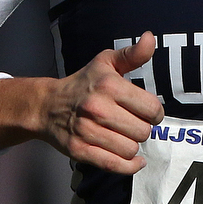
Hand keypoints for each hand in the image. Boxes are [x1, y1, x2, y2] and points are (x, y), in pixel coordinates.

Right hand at [0, 32, 164, 174]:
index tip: (146, 111)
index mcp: (109, 85)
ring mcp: (87, 131)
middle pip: (143, 131)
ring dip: (132, 145)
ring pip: (131, 149)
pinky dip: (129, 166)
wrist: (48, 106)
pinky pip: (116, 165)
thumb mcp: (106, 62)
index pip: (152, 108)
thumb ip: (133, 54)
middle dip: (142, 129)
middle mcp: (98, 108)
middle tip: (131, 123)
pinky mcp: (80, 150)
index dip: (154, 112)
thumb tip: (150, 37)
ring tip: (123, 135)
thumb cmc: (83, 83)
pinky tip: (134, 160)